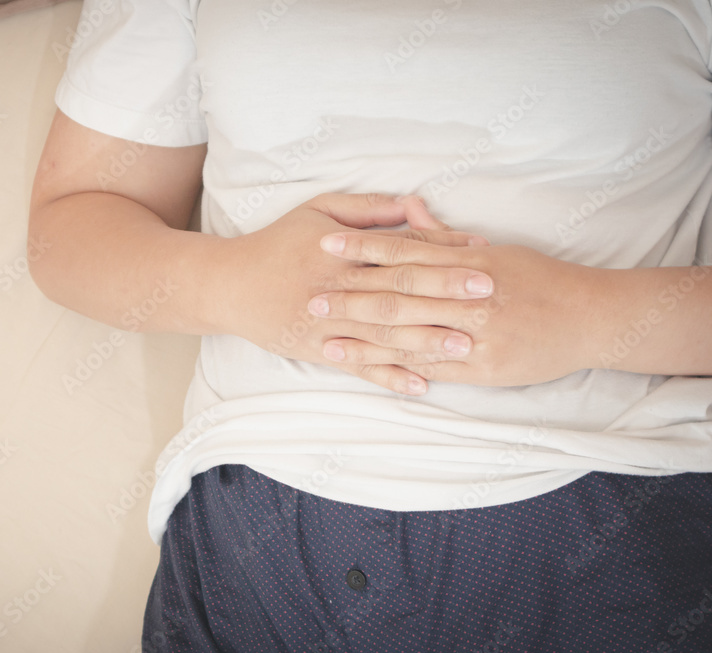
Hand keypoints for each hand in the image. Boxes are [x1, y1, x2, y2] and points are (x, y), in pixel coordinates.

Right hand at [222, 193, 494, 394]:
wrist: (229, 284)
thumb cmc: (278, 242)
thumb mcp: (319, 210)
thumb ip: (370, 209)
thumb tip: (417, 203)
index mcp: (343, 249)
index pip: (399, 249)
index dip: (441, 251)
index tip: (480, 254)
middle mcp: (338, 287)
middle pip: (397, 290)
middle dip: (444, 294)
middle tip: (487, 298)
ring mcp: (329, 323)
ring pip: (383, 333)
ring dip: (425, 340)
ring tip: (465, 344)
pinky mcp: (319, 350)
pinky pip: (358, 366)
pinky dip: (388, 377)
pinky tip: (420, 384)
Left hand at [313, 231, 597, 387]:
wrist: (590, 317)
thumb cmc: (539, 279)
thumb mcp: (493, 251)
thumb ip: (445, 238)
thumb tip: (410, 209)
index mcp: (466, 262)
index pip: (403, 251)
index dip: (362, 248)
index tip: (325, 244)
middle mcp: (467, 296)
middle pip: (397, 295)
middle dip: (351, 298)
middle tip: (310, 297)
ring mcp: (474, 335)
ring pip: (408, 336)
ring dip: (364, 341)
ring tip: (326, 343)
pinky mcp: (482, 368)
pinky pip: (433, 368)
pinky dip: (401, 370)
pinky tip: (371, 373)